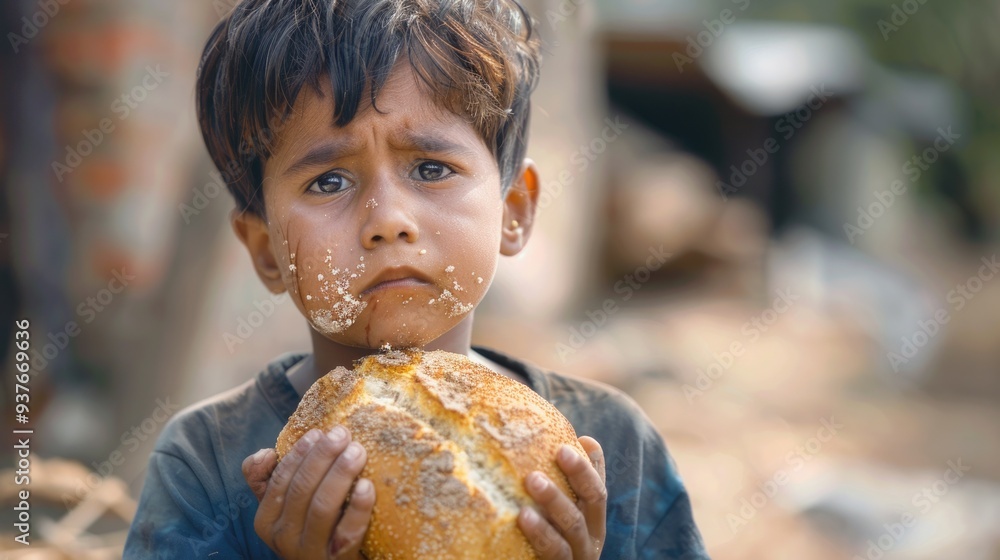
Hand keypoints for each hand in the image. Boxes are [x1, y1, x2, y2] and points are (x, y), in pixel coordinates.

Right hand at [241, 426, 374, 558]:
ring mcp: (310, 552)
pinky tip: (367, 486)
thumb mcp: (285, 507)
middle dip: (322, 457)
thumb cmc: (311, 529)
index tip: (318, 431)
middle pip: (302, 490)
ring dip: (340, 474)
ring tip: (357, 451)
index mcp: (267, 521)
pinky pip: (348, 533)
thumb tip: (265, 453)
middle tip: (342, 434)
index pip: (280, 480)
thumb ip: (268, 480)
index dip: (299, 453)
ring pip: (322, 508)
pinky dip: (358, 508)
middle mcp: (284, 538)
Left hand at [518, 436, 606, 558]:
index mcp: (591, 522)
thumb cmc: (544, 549)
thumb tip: (575, 441)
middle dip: (579, 473)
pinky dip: (540, 534)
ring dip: (555, 500)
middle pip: (594, 501)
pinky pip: (553, 554)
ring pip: (573, 527)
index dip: (591, 464)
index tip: (579, 439)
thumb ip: (561, 488)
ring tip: (532, 479)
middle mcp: (590, 540)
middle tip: (559, 450)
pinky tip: (522, 516)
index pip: (598, 487)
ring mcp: (577, 559)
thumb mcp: (555, 518)